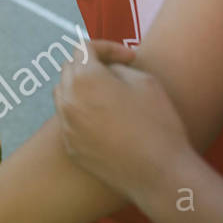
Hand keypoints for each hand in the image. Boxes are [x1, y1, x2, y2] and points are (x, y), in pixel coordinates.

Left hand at [53, 43, 190, 204]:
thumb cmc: (157, 124)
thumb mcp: (145, 80)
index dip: (108, 47)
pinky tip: (105, 121)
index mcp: (85, 79)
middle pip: (70, 68)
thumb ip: (117, 67)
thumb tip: (105, 70)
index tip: (129, 58)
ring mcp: (67, 126)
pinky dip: (82, 113)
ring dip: (81, 87)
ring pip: (64, 94)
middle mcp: (68, 100)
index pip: (84, 48)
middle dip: (91, 64)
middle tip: (117, 72)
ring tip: (107, 95)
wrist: (159, 174)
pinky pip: (69, 121)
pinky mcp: (71, 148)